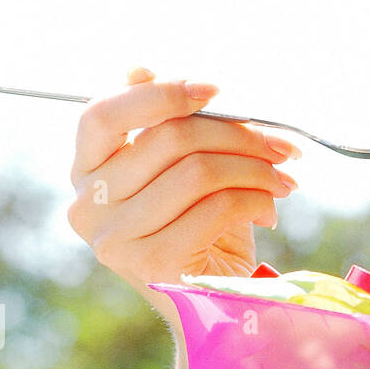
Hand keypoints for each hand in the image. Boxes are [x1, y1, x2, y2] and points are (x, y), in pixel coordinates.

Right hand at [67, 66, 301, 324]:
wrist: (211, 302)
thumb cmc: (198, 223)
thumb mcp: (180, 169)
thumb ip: (160, 123)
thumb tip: (138, 67)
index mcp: (85, 169)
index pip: (102, 114)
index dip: (160, 93)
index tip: (216, 89)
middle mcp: (87, 205)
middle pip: (170, 138)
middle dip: (239, 134)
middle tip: (283, 145)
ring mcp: (114, 240)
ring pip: (199, 172)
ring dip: (256, 169)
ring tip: (284, 178)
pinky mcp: (151, 266)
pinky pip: (216, 209)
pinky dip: (256, 201)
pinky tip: (269, 210)